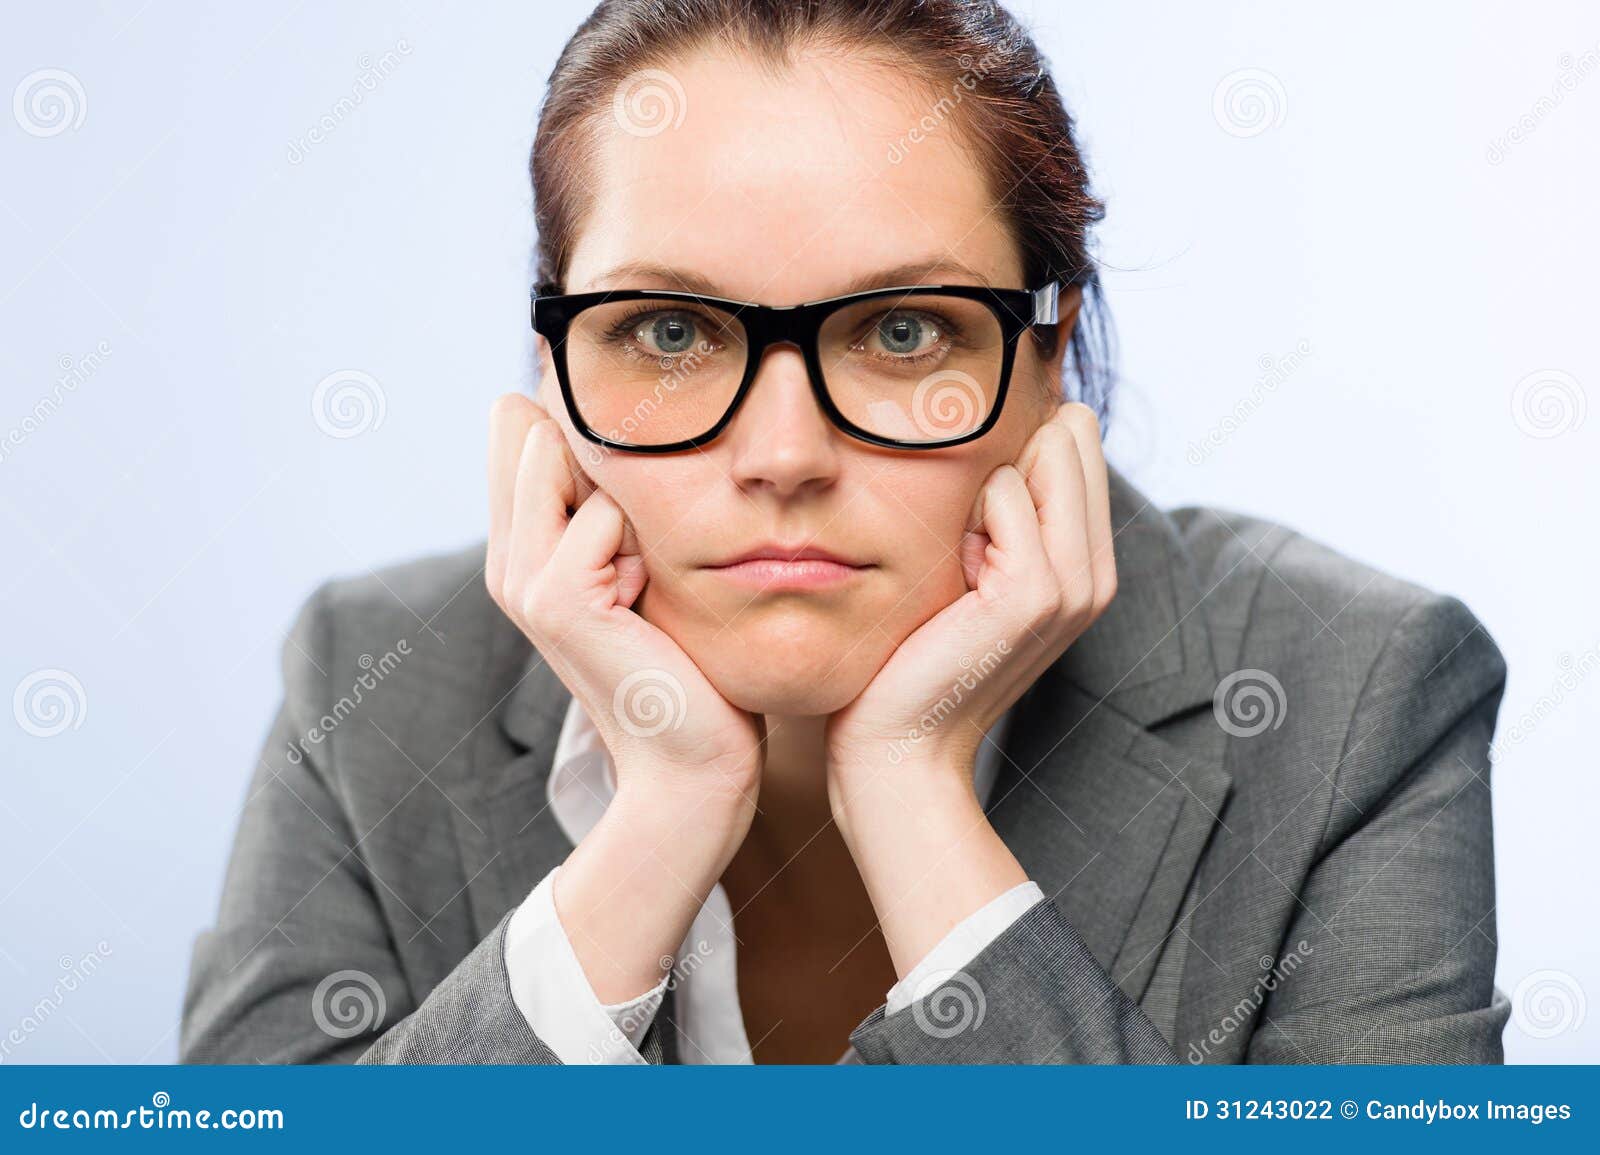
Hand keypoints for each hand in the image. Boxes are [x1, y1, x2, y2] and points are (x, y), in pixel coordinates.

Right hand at [486, 392, 761, 1000]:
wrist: (692, 766)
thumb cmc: (689, 666)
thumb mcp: (646, 565)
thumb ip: (614, 499)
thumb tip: (615, 427)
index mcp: (520, 548)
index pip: (518, 424)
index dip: (580, 430)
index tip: (628, 503)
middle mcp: (507, 560)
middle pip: (531, 428)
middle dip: (604, 458)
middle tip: (639, 549)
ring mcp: (521, 580)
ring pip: (565, 460)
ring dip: (630, 503)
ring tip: (646, 576)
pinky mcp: (555, 600)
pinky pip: (605, 516)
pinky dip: (646, 547)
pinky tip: (649, 604)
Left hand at [822, 402, 1117, 975]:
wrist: (899, 749)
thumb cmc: (912, 658)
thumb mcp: (966, 573)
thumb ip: (999, 510)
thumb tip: (1003, 425)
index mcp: (1086, 567)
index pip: (1076, 440)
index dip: (1010, 450)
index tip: (969, 522)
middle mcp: (1096, 575)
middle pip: (1069, 436)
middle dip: (1000, 458)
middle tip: (959, 542)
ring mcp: (1073, 585)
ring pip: (1041, 454)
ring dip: (977, 489)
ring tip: (954, 564)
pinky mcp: (1036, 593)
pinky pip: (1004, 490)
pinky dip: (962, 516)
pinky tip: (947, 581)